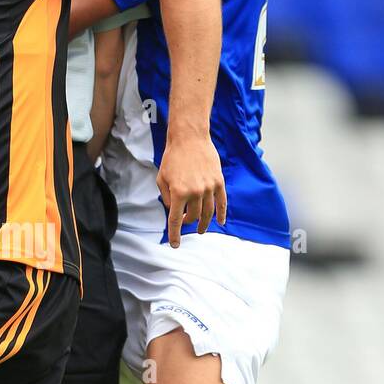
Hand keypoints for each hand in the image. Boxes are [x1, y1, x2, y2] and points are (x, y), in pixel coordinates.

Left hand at [157, 133, 226, 247]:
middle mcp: (196, 192)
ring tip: (200, 230)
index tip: (175, 245)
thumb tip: (175, 211)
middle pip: (193, 216)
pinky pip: (222, 203)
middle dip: (187, 221)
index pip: (176, 220)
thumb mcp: (162, 179)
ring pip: (208, 212)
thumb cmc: (173, 158)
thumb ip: (168, 198)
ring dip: (203, 223)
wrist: (190, 138)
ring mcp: (209, 188)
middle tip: (184, 221)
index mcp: (179, 193)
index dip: (175, 235)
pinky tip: (220, 222)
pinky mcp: (218, 182)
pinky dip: (221, 214)